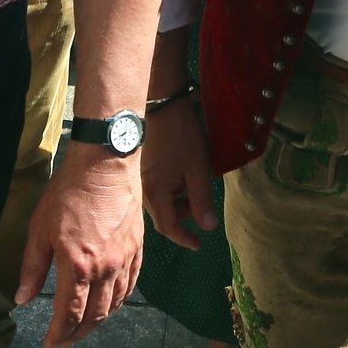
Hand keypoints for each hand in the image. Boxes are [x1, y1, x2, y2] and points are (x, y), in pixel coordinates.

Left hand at [18, 147, 145, 347]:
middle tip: (66, 340)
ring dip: (100, 320)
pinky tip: (113, 301)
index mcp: (77, 266)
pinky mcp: (138, 245)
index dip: (58, 335)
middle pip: (95, 315)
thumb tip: (23, 298)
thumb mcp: (40, 228)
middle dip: (78, 334)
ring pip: (116, 302)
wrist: (106, 161)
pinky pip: (132, 282)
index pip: (69, 315)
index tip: (50, 344)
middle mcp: (105, 268)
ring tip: (86, 325)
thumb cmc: (69, 191)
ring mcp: (125, 257)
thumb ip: (33, 267)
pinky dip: (122, 299)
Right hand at [142, 99, 219, 250]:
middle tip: (203, 202)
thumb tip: (207, 226)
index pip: (169, 227)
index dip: (184, 237)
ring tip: (196, 181)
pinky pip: (157, 187)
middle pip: (164, 214)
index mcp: (155, 193)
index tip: (198, 244)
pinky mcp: (141, 167)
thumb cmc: (181, 136)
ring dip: (179, 199)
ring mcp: (139, 178)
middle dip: (185, 213)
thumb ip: (202, 199)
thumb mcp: (198, 168)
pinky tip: (183, 172)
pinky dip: (172, 188)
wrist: (160, 103)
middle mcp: (142, 190)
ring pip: (161, 200)